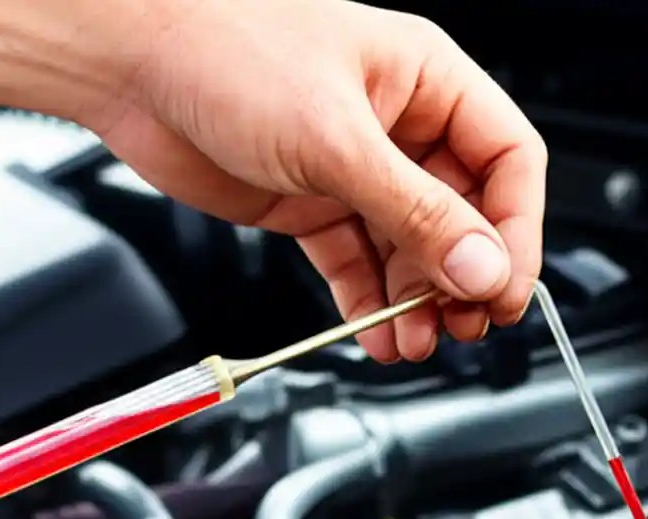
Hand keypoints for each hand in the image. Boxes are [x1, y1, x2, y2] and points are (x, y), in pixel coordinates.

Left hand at [90, 0, 545, 361]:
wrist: (132, 64)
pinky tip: (377, 333)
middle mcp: (396, 125)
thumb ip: (414, 210)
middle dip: (464, 273)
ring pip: (407, 245)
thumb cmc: (227, 50)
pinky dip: (367, 299)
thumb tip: (481, 265)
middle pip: (460, 212)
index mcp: (426, 80)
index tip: (504, 287)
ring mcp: (350, 166)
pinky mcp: (306, 202)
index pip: (506, 161)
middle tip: (463, 323)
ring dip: (416, 298)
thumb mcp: (336, 138)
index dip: (515, 229)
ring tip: (417, 339)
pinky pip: (354, 259)